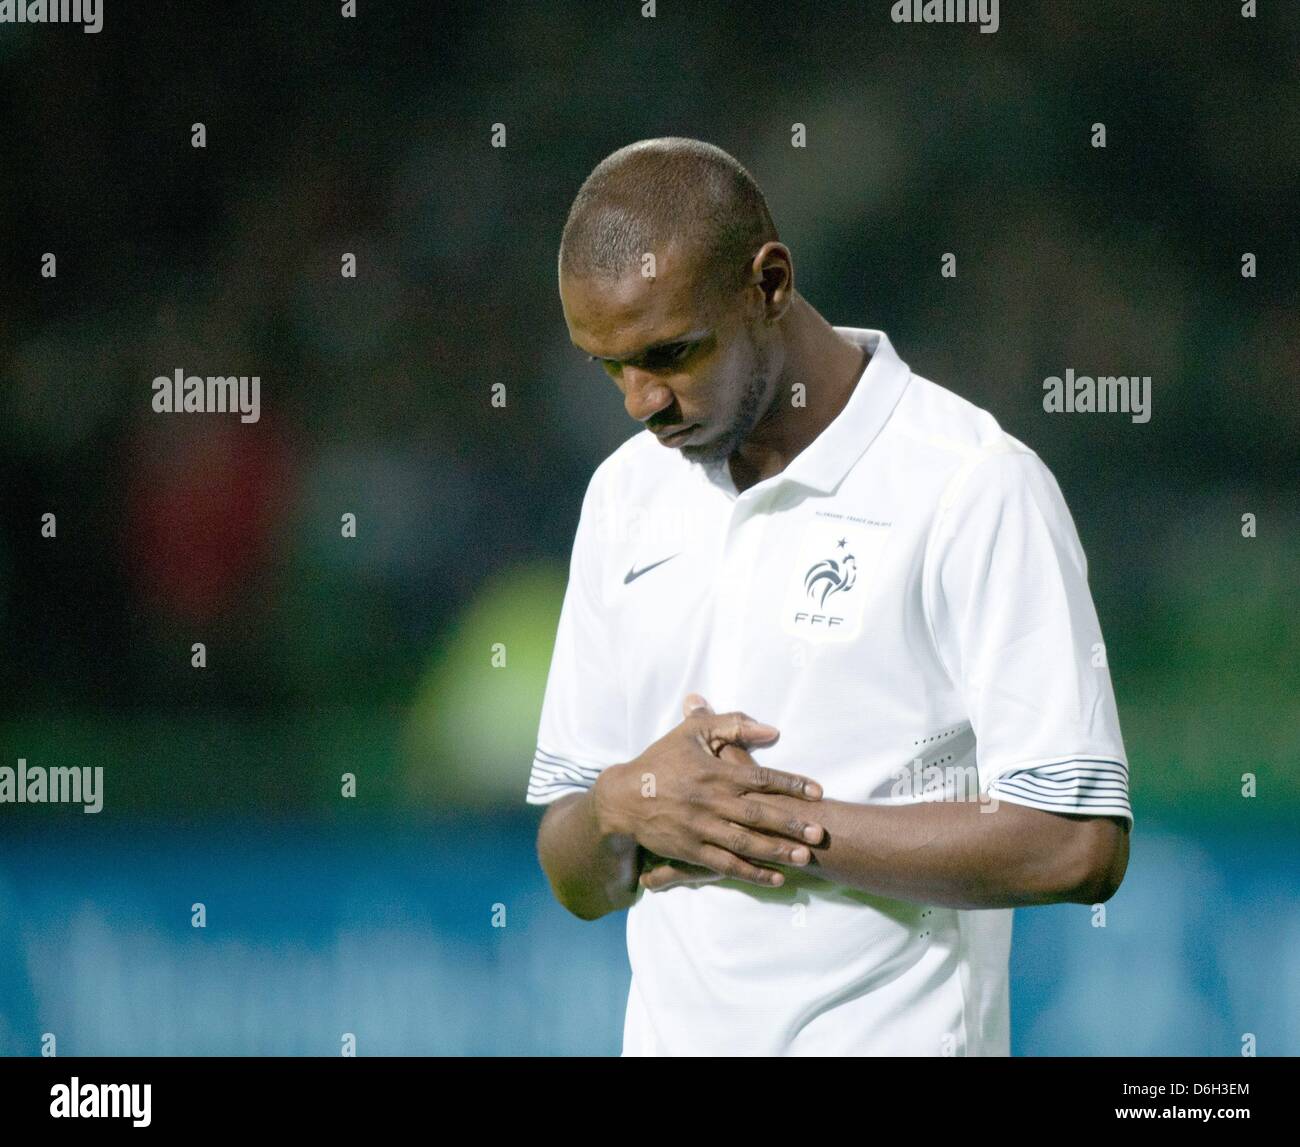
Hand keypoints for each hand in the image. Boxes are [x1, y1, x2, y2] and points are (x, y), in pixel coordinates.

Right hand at [595, 693, 825, 890]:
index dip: (791, 784)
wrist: (623, 797)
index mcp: (715, 772)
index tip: (818, 791)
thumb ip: (731, 724)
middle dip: (791, 824)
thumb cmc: (661, 761)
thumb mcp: (692, 732)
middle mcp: (712, 802)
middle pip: (758, 814)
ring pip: (746, 843)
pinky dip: (751, 873)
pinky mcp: (691, 850)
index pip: (761, 777)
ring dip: (776, 851)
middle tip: (819, 833)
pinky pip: (726, 865)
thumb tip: (771, 729)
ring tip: (804, 858)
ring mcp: (702, 829)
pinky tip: (775, 879)